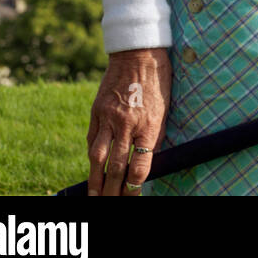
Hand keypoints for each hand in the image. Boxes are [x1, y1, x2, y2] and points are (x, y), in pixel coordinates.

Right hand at [86, 47, 171, 195]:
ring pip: (98, 157)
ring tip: (94, 196)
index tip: (132, 196)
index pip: (139, 165)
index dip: (134, 186)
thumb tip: (147, 160)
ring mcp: (109, 118)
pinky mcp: (96, 111)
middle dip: (112, 190)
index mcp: (149, 124)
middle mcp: (127, 124)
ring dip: (95, 180)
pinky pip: (92, 139)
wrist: (139, 53)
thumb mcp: (165, 109)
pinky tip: (93, 168)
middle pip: (116, 166)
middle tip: (109, 204)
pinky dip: (93, 155)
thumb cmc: (158, 81)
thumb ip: (154, 136)